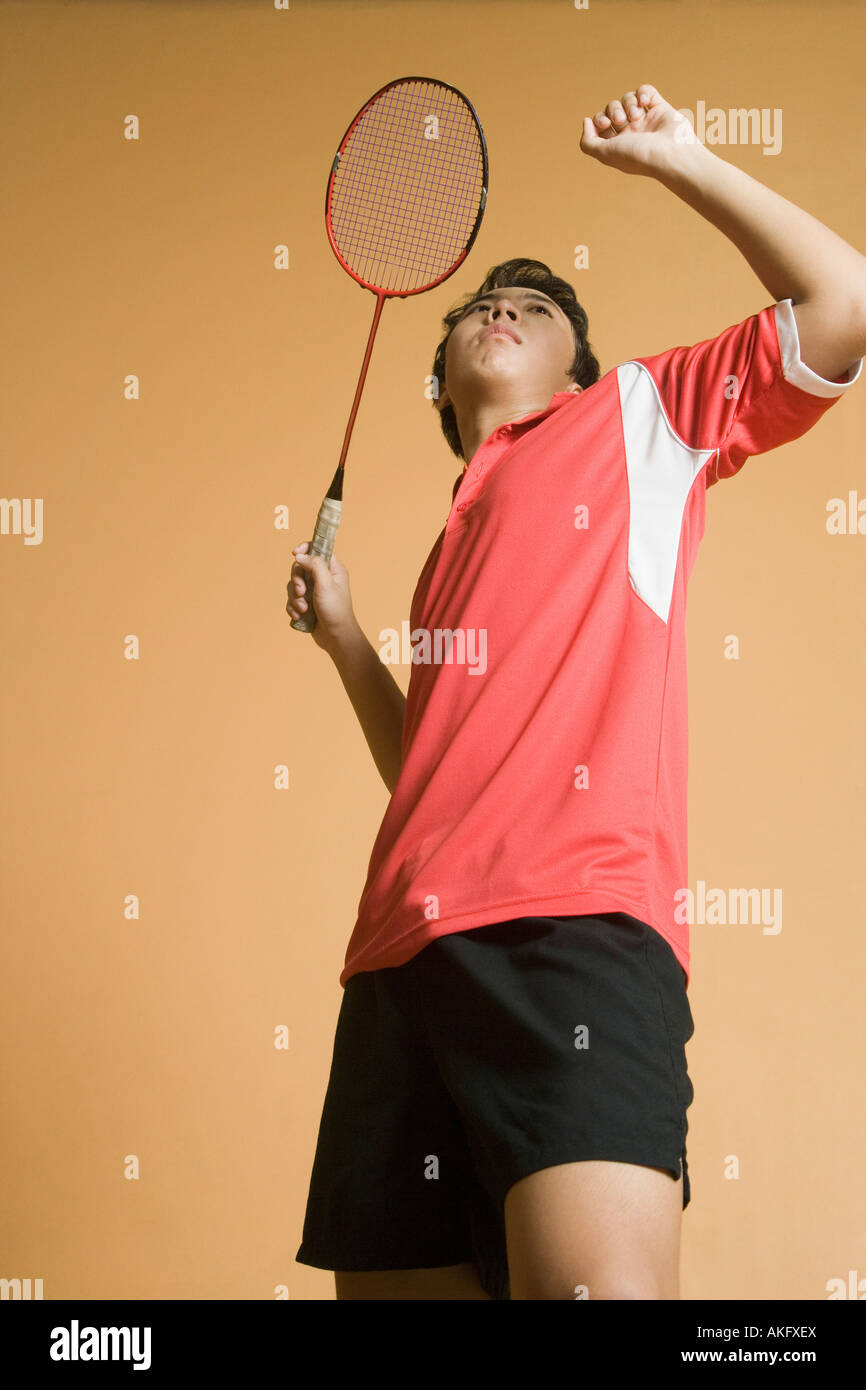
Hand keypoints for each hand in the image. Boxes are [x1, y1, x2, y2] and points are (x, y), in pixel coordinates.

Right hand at [287, 542, 356, 652]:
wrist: (336, 636)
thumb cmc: (336, 610)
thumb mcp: (326, 584)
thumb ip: (314, 565)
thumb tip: (299, 555)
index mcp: (333, 569)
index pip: (317, 550)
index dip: (305, 549)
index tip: (294, 553)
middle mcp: (323, 578)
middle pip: (300, 568)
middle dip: (297, 581)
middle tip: (302, 592)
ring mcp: (314, 591)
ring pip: (294, 585)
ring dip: (295, 598)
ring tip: (304, 609)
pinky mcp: (307, 603)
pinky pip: (292, 599)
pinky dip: (293, 607)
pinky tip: (299, 616)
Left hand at [579, 84, 700, 176]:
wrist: (669, 153)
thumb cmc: (637, 156)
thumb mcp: (604, 154)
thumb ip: (588, 142)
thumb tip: (586, 121)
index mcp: (618, 144)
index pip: (601, 124)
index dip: (599, 120)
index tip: (605, 124)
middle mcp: (631, 132)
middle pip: (613, 108)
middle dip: (614, 110)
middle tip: (622, 120)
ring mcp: (646, 120)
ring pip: (628, 99)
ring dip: (628, 104)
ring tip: (637, 116)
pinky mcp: (661, 109)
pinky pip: (646, 91)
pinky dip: (643, 93)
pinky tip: (645, 102)